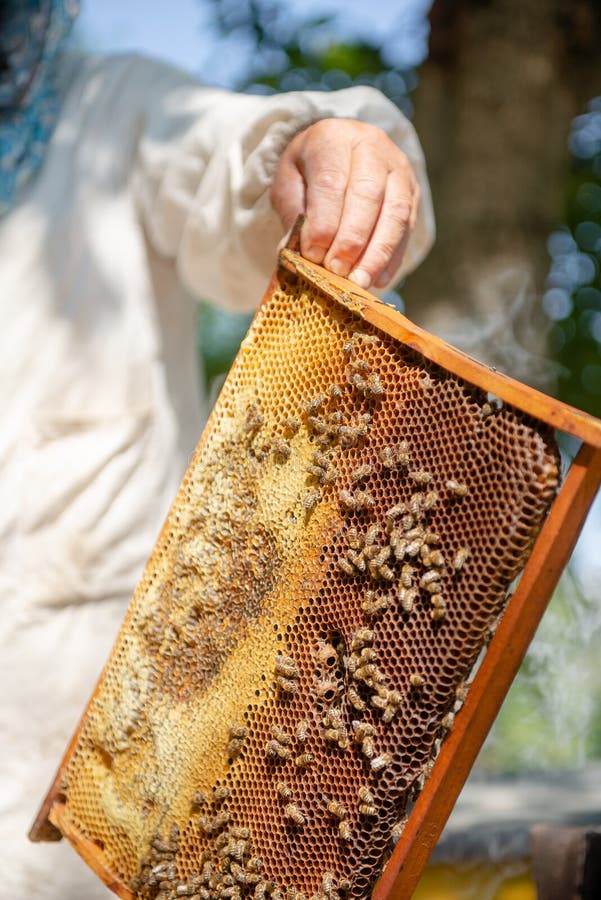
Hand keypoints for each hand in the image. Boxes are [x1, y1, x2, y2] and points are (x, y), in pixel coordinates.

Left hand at [271, 118, 418, 289]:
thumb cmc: (308, 171)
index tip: (313, 255)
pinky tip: (377, 279)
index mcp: (334, 138)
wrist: (340, 150)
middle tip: (337, 272)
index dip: (324, 222)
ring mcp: (398, 169)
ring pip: (395, 212)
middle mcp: (371, 146)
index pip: (332, 181)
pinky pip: (407, 228)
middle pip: (368, 195)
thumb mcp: (288, 183)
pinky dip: (393, 258)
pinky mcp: (412, 193)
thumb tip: (303, 255)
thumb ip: (294, 214)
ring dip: (377, 253)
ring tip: (360, 282)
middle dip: (352, 240)